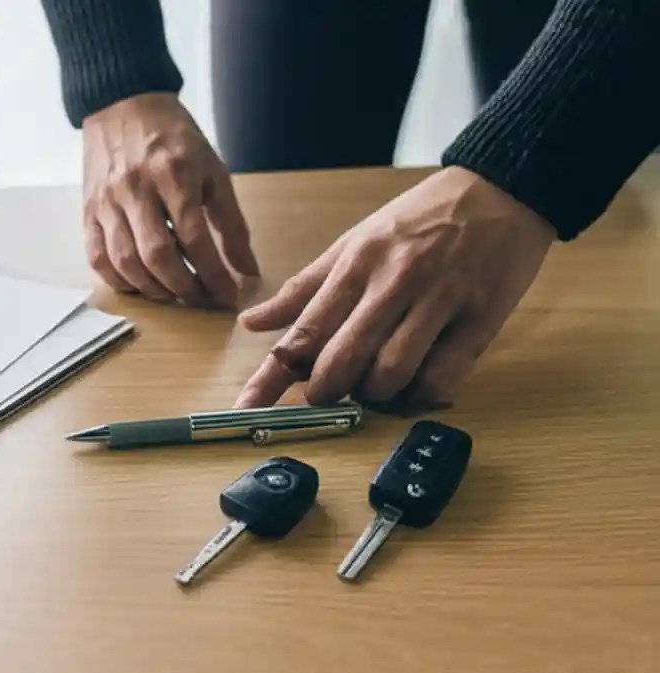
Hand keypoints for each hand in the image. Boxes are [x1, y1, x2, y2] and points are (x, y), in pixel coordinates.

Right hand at [81, 92, 258, 307]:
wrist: (122, 103)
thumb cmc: (173, 138)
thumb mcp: (212, 169)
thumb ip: (230, 221)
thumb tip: (246, 271)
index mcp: (174, 173)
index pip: (195, 237)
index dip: (214, 274)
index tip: (228, 295)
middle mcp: (136, 188)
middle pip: (158, 254)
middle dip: (183, 287)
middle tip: (201, 299)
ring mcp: (107, 200)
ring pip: (125, 261)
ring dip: (152, 289)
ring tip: (174, 295)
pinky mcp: (88, 210)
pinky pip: (97, 256)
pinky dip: (119, 280)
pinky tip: (139, 284)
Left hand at [235, 166, 556, 411]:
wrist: (502, 188)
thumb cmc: (421, 219)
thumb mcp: (355, 242)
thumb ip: (305, 288)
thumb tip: (253, 322)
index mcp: (356, 262)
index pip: (306, 328)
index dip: (273, 373)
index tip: (250, 404)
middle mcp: (394, 280)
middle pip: (344, 355)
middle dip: (325, 391)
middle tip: (322, 399)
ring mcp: (439, 299)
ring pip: (392, 371)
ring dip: (373, 395)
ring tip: (370, 392)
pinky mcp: (481, 318)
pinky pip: (443, 374)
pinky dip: (420, 395)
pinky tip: (412, 391)